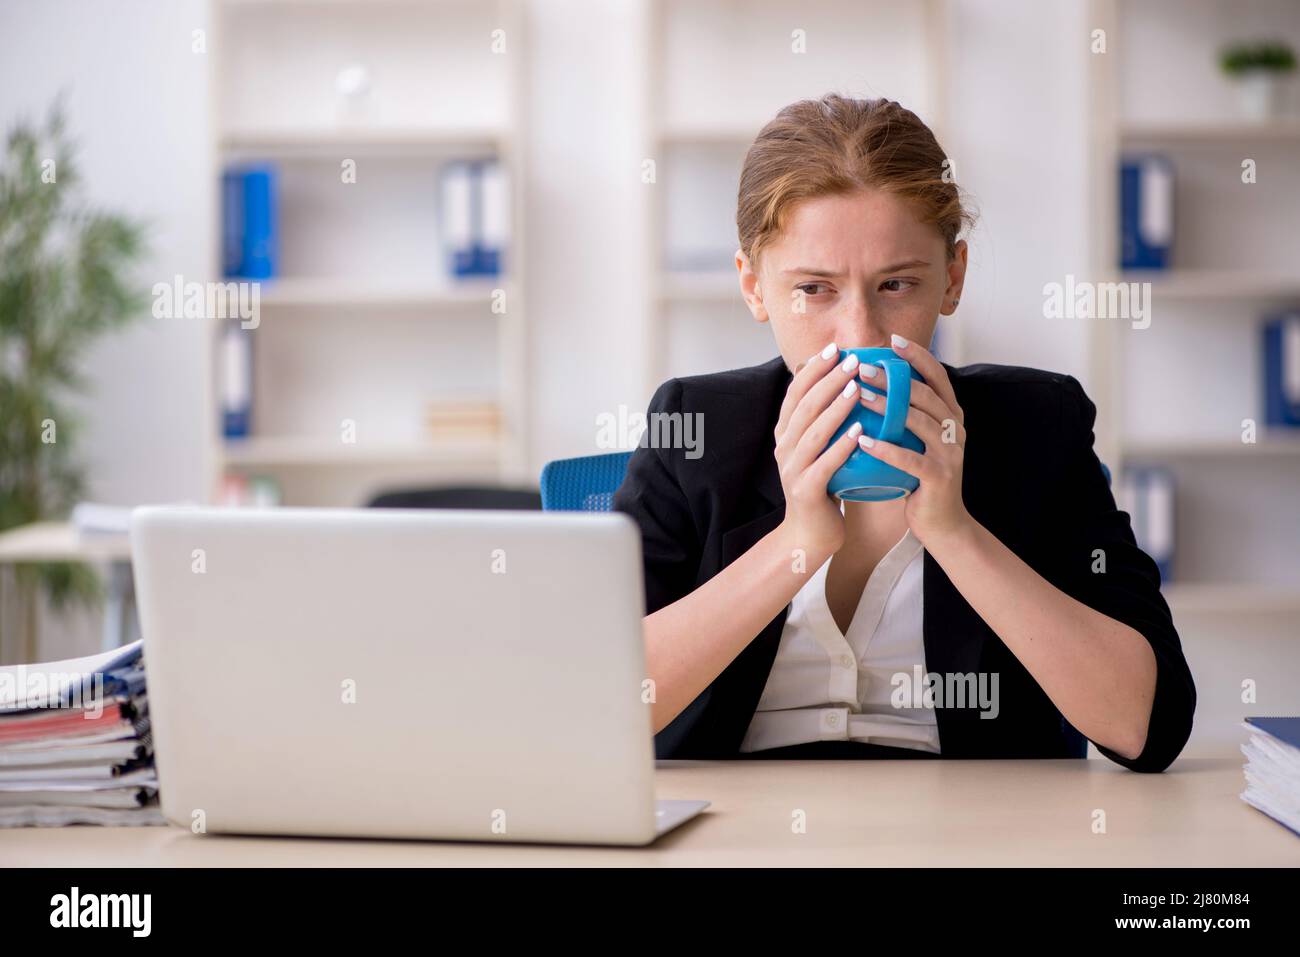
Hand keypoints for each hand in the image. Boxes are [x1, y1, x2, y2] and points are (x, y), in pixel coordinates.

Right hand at [772, 342, 866, 562]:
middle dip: (827, 380)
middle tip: (851, 360)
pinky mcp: (806, 490)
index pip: (795, 393)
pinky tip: (859, 431)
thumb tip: (841, 381)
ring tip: (857, 387)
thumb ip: (822, 420)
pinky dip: (841, 445)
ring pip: (812, 431)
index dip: (813, 369)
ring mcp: (792, 469)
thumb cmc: (823, 486)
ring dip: (835, 407)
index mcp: (785, 434)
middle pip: (804, 406)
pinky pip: (824, 463)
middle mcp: (783, 447)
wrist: (810, 535)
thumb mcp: (818, 449)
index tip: (834, 348)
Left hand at [857, 335, 973, 546]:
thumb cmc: (920, 478)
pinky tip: (862, 440)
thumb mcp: (917, 441)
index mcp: (951, 415)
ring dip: (886, 406)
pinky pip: (910, 458)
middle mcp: (955, 428)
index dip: (918, 356)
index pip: (937, 376)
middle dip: (893, 378)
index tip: (892, 340)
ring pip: (918, 421)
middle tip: (861, 367)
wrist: (942, 524)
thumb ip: (906, 414)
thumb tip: (872, 383)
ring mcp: (950, 452)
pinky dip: (886, 448)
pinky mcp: (939, 477)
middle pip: (925, 394)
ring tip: (858, 396)